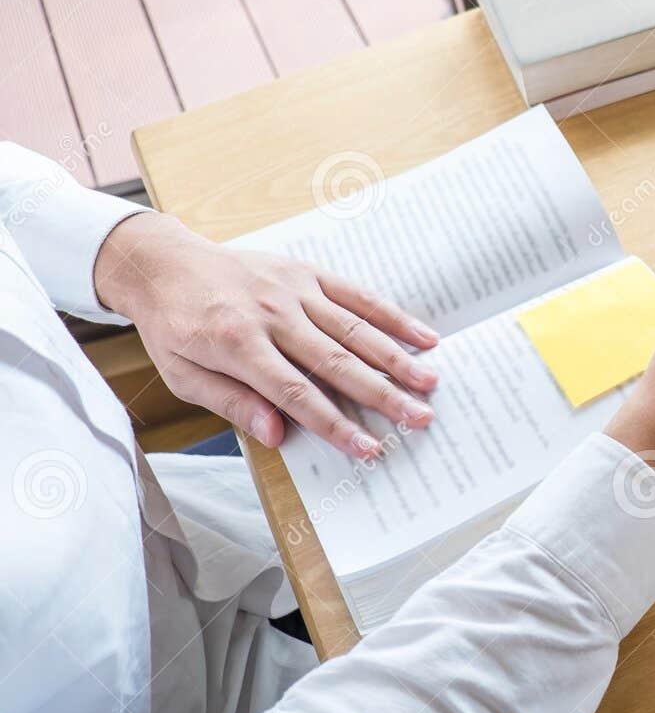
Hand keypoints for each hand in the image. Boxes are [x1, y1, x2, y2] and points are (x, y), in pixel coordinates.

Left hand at [94, 212, 440, 456]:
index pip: (295, 393)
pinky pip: (356, 295)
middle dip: (382, 394)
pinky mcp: (307, 273)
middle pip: (336, 362)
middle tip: (419, 418)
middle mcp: (272, 315)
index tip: (368, 448)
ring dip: (396, 357)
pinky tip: (423, 335)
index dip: (334, 423)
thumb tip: (277, 435)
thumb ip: (232, 403)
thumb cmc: (175, 327)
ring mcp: (293, 291)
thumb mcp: (183, 375)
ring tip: (430, 383)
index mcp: (238, 344)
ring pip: (354, 329)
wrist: (166, 264)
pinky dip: (392, 316)